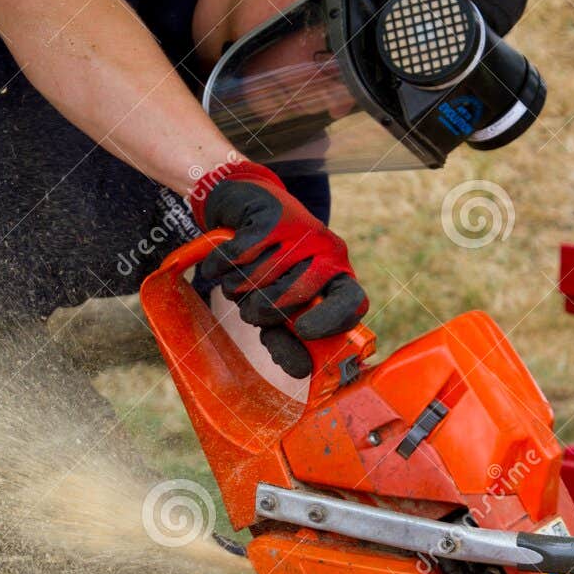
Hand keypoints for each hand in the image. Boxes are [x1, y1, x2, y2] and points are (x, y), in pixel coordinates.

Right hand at [190, 161, 367, 377]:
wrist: (246, 200)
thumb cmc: (269, 263)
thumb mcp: (283, 301)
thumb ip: (291, 338)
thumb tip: (300, 372)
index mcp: (338, 274)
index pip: (352, 303)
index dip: (330, 322)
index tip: (304, 332)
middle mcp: (326, 251)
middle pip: (288, 300)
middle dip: (260, 310)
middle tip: (254, 302)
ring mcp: (299, 232)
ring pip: (256, 283)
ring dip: (237, 287)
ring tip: (243, 274)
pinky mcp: (268, 218)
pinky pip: (236, 258)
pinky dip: (222, 265)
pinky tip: (227, 258)